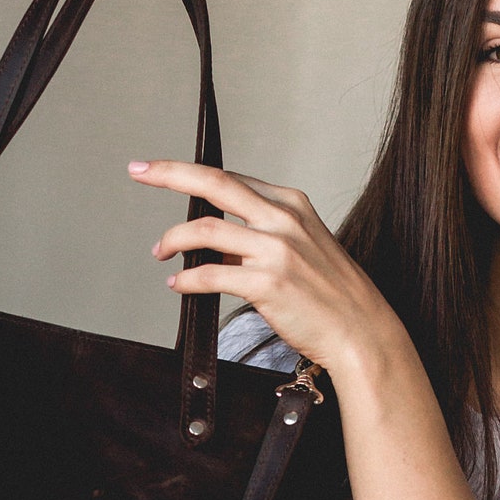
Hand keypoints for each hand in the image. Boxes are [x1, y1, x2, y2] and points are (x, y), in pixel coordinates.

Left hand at [128, 160, 402, 382]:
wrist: (361, 330)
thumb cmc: (333, 294)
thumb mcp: (303, 248)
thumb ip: (260, 236)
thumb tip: (215, 244)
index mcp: (291, 204)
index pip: (231, 179)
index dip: (190, 172)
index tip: (160, 169)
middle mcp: (283, 219)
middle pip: (214, 184)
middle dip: (169, 173)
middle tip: (137, 170)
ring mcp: (276, 250)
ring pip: (206, 230)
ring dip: (174, 240)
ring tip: (161, 251)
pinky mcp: (267, 283)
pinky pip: (211, 275)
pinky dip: (187, 280)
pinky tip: (178, 285)